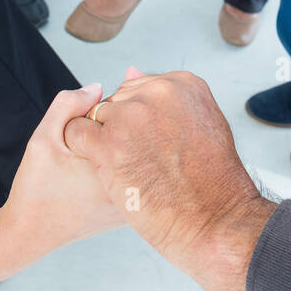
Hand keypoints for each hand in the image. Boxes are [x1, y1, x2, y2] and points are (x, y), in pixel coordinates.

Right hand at [0, 84, 125, 255]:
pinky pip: (137, 175)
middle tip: (79, 153)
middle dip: (116, 128)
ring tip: (82, 168)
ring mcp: (137, 200)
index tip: (77, 132)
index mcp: (116, 164)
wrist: (32, 233)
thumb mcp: (43, 139)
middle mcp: (134, 184)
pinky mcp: (134, 208)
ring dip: (122, 147)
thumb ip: (69, 105)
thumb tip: (99, 88)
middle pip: (139, 137)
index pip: (127, 117)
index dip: (102, 113)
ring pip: (140, 156)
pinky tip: (90, 176)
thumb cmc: (36, 188)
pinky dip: (123, 166)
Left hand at [63, 69, 275, 290]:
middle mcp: (156, 93)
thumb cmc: (212, 182)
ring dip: (103, 140)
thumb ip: (167, 98)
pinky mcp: (108, 145)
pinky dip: (81, 149)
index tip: (152, 144)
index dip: (141, 120)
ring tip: (126, 168)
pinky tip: (101, 168)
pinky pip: (75, 132)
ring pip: (96, 115)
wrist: (215, 220)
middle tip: (140, 159)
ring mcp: (131, 117)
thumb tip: (129, 70)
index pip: (140, 88)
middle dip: (121, 128)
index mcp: (183, 83)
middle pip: (118, 101)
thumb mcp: (204, 125)